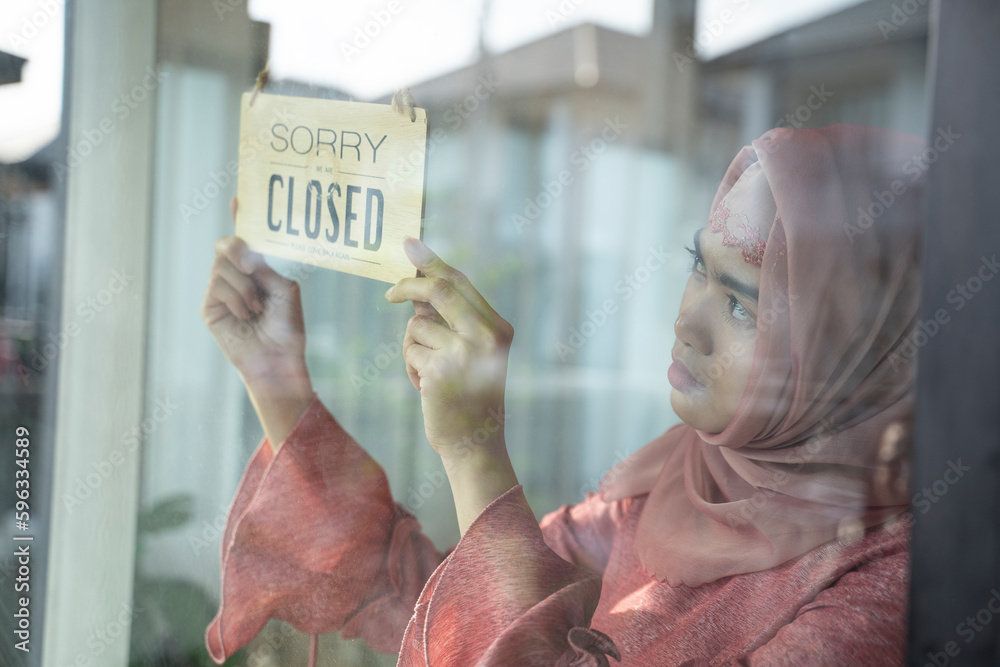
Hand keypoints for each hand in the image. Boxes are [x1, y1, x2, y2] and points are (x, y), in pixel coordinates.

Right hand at [200, 197, 311, 400]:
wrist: (279, 358)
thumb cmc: (287, 326)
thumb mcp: (283, 288)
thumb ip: (263, 266)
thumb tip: (242, 251)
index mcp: (258, 269)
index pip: (244, 238)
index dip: (239, 215)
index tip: (239, 197)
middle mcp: (237, 276)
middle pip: (226, 244)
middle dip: (237, 249)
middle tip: (250, 265)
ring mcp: (220, 290)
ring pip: (220, 265)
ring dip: (243, 285)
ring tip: (257, 307)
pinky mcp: (209, 307)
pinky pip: (216, 286)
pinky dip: (236, 299)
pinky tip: (247, 316)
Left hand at [385, 238, 513, 463]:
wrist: (475, 445)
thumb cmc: (469, 397)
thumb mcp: (469, 354)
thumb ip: (450, 321)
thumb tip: (416, 285)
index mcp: (499, 328)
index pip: (461, 283)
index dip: (432, 262)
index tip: (410, 244)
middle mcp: (486, 336)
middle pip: (439, 291)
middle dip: (408, 287)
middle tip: (389, 293)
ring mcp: (464, 353)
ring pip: (417, 327)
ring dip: (413, 348)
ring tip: (430, 374)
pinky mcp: (440, 370)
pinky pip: (410, 351)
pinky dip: (412, 368)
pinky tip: (428, 390)